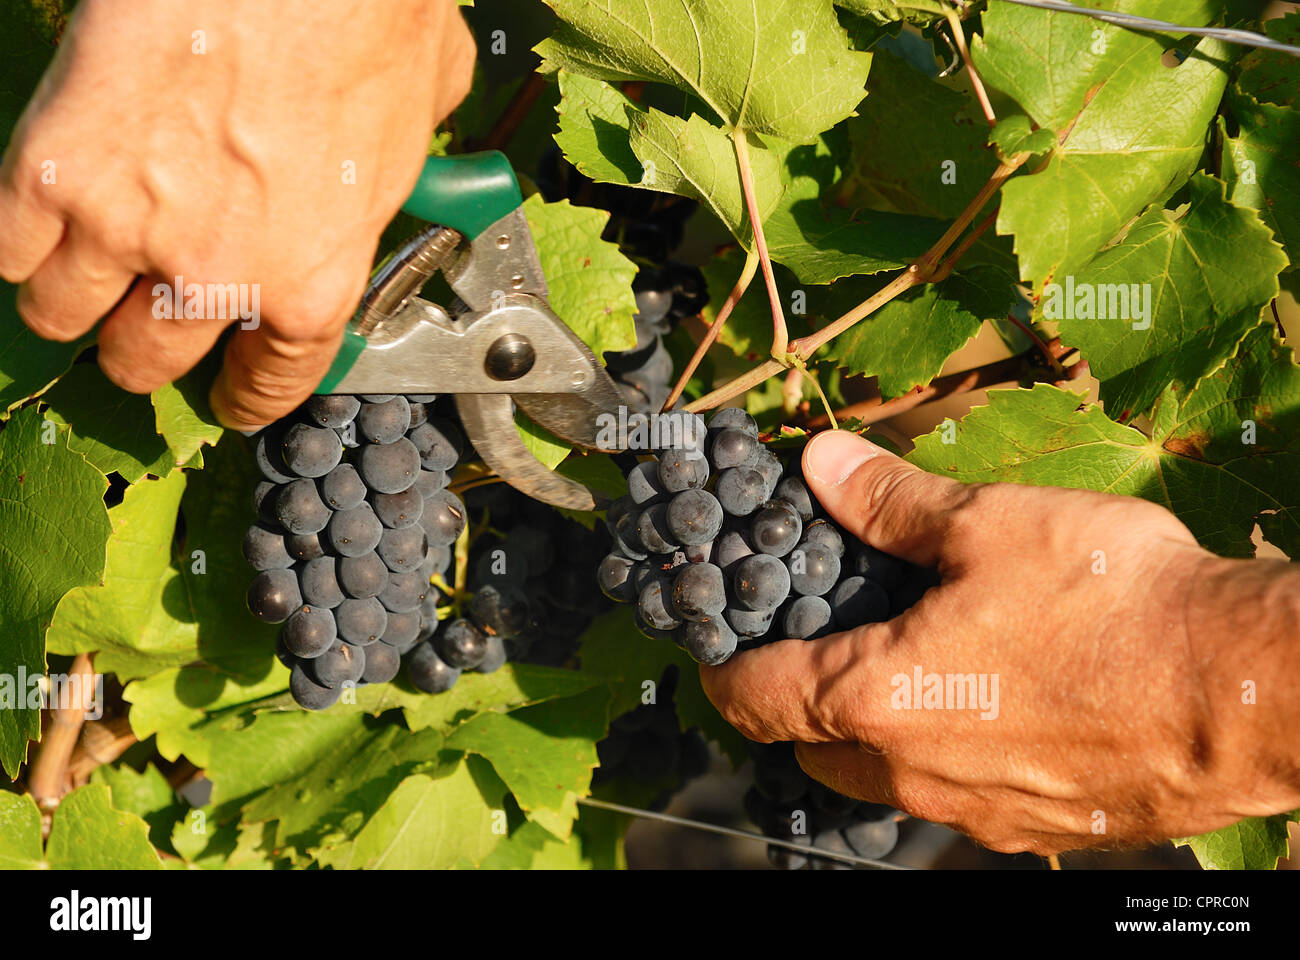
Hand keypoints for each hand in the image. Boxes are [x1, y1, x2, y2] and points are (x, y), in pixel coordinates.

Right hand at [0, 0, 473, 428]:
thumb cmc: (368, 16)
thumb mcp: (420, 116)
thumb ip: (395, 170)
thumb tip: (389, 159)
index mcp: (314, 283)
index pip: (266, 386)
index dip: (241, 396)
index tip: (226, 395)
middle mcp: (218, 279)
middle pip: (142, 363)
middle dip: (144, 347)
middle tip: (145, 315)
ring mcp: (126, 230)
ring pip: (57, 317)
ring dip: (71, 299)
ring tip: (87, 265)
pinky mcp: (53, 171)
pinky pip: (7, 249)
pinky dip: (20, 239)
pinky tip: (47, 212)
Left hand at [702, 430, 1284, 854]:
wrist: (1248, 690)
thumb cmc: (1114, 601)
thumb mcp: (988, 525)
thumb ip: (891, 501)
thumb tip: (822, 461)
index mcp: (874, 698)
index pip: (753, 701)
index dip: (724, 671)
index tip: (723, 646)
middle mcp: (911, 773)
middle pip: (811, 749)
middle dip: (799, 704)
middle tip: (825, 642)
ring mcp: (976, 812)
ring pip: (885, 781)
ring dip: (876, 732)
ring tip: (915, 666)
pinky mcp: (1036, 829)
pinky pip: (958, 797)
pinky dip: (946, 756)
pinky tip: (992, 703)